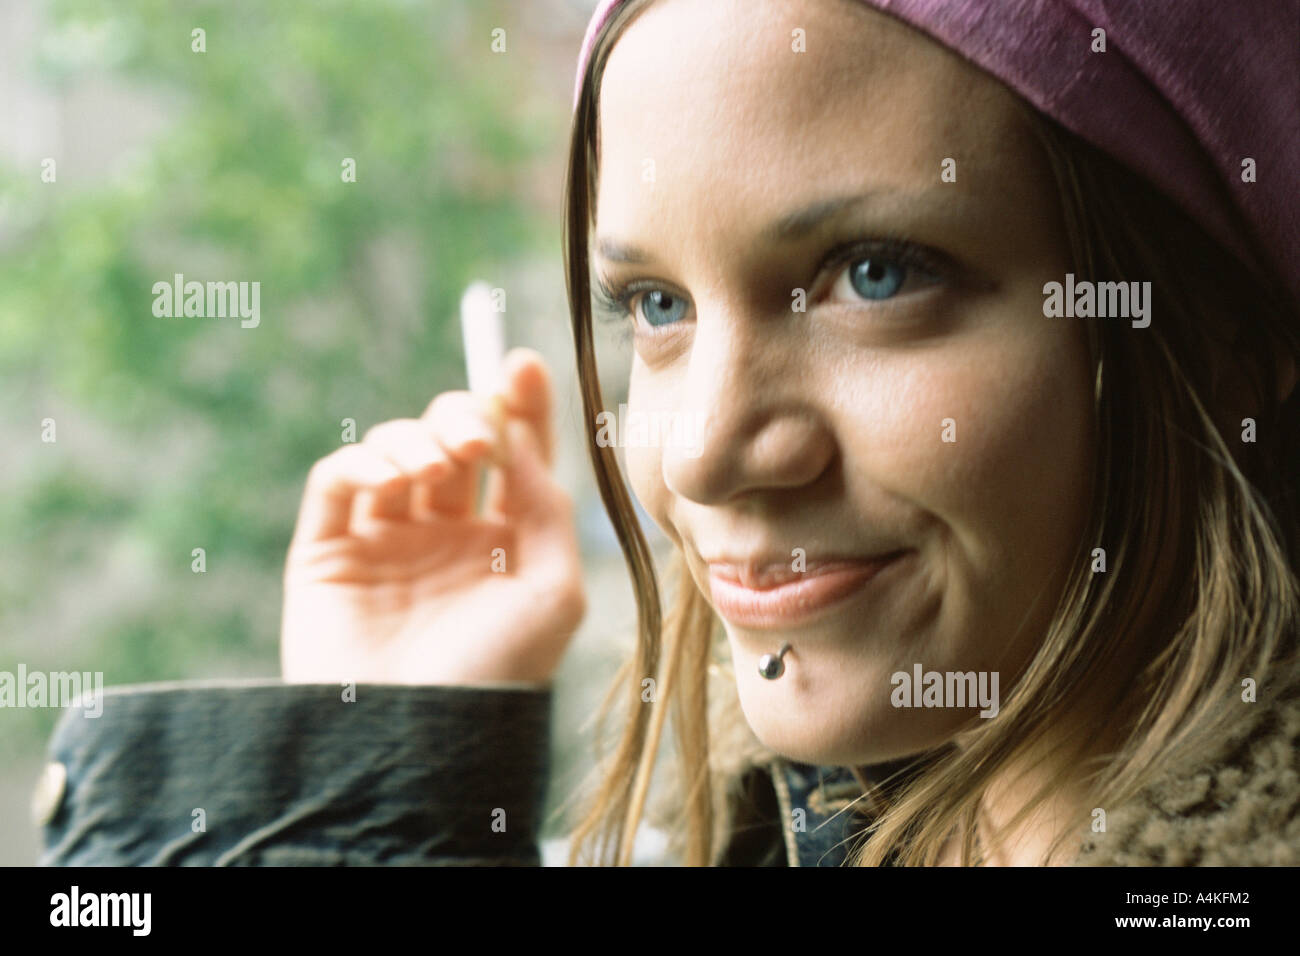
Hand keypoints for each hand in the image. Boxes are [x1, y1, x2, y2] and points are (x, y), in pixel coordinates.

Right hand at [281, 348, 585, 684]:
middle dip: (465, 418)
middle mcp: (444, 535)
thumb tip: (519, 432)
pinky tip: (395, 479)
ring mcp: (384, 540)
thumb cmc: (495, 673)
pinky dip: (364, 460)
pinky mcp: (326, 551)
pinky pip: (338, 479)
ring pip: (395, 447)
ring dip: (418, 438)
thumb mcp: (552, 590)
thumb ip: (544, 505)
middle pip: (451, 438)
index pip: (512, 456)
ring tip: (434, 471)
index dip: (518, 406)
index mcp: (502, 542)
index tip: (520, 365)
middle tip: (477, 439)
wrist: (412, 740)